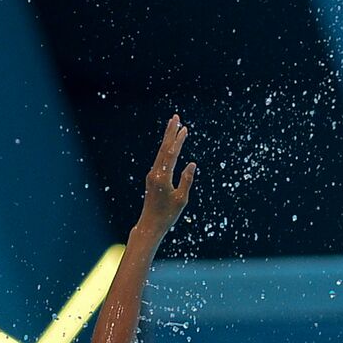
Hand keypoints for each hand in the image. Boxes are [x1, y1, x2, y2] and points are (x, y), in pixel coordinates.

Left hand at [140, 115, 195, 232]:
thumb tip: (192, 164)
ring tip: (174, 127)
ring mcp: (152, 175)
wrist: (150, 224)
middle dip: (170, 132)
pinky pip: (161, 160)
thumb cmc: (168, 214)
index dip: (178, 140)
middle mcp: (155, 173)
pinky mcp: (153, 178)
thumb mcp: (181, 198)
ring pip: (161, 153)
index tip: (184, 128)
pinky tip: (171, 145)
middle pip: (164, 149)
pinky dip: (167, 150)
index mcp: (162, 177)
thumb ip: (186, 180)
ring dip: (168, 139)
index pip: (171, 154)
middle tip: (175, 117)